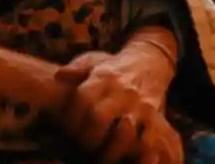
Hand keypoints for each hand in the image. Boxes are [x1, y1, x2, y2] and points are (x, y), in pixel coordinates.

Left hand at [54, 42, 180, 162]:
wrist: (150, 61)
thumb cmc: (114, 68)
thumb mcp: (94, 61)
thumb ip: (76, 69)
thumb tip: (58, 75)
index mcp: (104, 77)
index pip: (82, 99)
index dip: (71, 119)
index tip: (67, 131)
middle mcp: (122, 90)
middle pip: (99, 117)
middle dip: (87, 137)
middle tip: (82, 147)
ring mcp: (140, 105)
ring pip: (124, 132)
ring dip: (110, 150)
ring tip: (101, 158)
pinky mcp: (156, 118)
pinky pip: (146, 141)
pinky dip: (134, 153)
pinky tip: (124, 157)